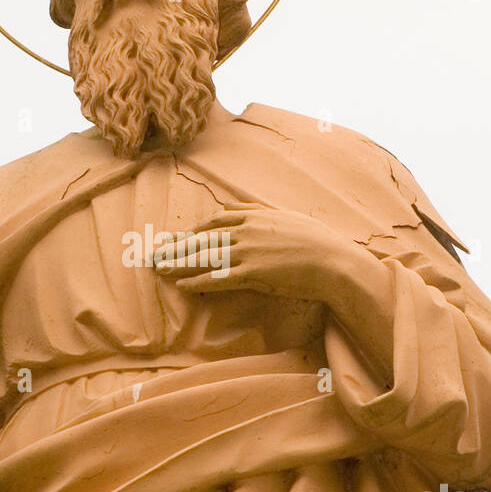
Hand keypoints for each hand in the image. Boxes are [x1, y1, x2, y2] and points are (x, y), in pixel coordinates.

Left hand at [152, 206, 352, 299]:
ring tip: (160, 268)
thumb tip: (234, 206)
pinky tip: (182, 285)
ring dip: (180, 263)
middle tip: (156, 252)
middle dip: (178, 246)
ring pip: (206, 257)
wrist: (334, 261)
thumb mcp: (286, 216)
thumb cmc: (317, 240)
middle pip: (204, 238)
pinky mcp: (253, 274)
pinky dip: (198, 281)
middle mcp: (247, 232)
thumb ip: (258, 210)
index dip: (194, 230)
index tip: (180, 238)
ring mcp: (248, 253)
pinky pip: (218, 278)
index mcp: (255, 217)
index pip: (215, 221)